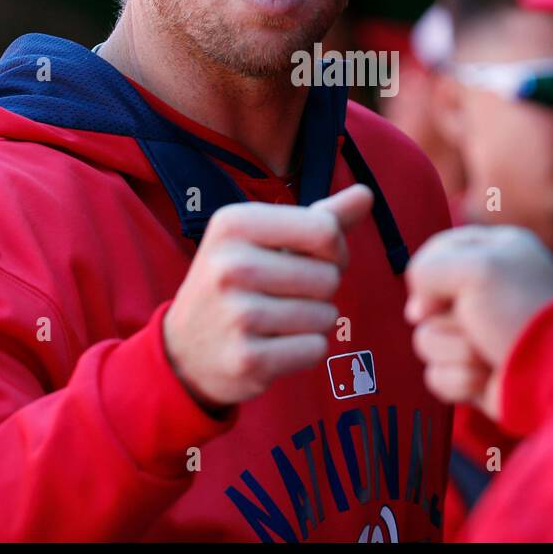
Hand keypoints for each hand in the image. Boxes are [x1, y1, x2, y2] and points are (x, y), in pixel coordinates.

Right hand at [163, 184, 373, 411]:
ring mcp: (236, 315)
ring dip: (313, 321)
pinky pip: (315, 349)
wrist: (186, 349)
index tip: (313, 258)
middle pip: (329, 276)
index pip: (325, 230)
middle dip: (321, 289)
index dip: (334, 249)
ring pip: (325, 316)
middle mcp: (230, 265)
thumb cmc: (238, 283)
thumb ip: (321, 217)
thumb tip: (366, 194)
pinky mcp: (247, 359)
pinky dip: (305, 350)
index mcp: (233, 223)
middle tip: (285, 294)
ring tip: (276, 320)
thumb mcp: (265, 239)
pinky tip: (273, 345)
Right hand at [404, 225, 552, 420]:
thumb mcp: (476, 267)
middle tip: (471, 325)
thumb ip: (429, 267)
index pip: (436, 251)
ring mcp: (478, 333)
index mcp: (495, 252)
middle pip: (426, 301)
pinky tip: (485, 378)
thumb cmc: (520, 313)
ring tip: (485, 354)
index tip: (434, 296)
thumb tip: (419, 307)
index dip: (427, 275)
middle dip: (444, 321)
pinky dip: (460, 380)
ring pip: (427, 339)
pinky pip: (437, 375)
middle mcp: (486, 290)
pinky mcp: (473, 371)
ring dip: (454, 351)